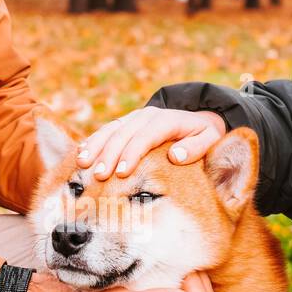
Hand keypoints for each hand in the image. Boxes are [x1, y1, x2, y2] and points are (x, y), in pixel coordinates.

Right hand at [76, 107, 226, 180]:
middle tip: (99, 175)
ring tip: (83, 164)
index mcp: (168, 120)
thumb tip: (176, 156)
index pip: (147, 136)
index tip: (123, 173)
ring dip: (96, 146)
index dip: (133, 153)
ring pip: (111, 129)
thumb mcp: (210, 140)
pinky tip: (81, 154)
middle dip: (110, 154)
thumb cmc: (204, 137)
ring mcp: (134, 118)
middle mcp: (148, 116)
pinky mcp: (125, 123)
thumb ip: (197, 148)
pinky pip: (106, 130)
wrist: (196, 121)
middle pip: (124, 133)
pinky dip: (93, 141)